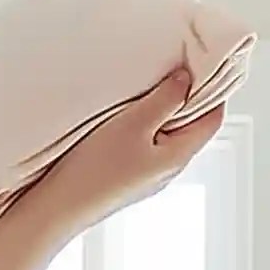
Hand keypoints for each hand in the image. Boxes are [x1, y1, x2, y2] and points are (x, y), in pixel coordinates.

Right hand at [0, 67, 224, 269]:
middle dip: (186, 95)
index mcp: (178, 155)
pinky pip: (147, 143)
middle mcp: (169, 168)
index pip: (213, 117)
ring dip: (163, 108)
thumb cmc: (95, 168)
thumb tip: (186, 79)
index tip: (202, 62)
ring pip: (167, 133)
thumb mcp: (134, 123)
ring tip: (149, 84)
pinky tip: (127, 111)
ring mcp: (148, 174)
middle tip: (173, 66)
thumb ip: (164, 99)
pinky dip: (145, 122)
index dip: (212, 88)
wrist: (57, 207)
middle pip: (191, 124)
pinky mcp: (127, 175)